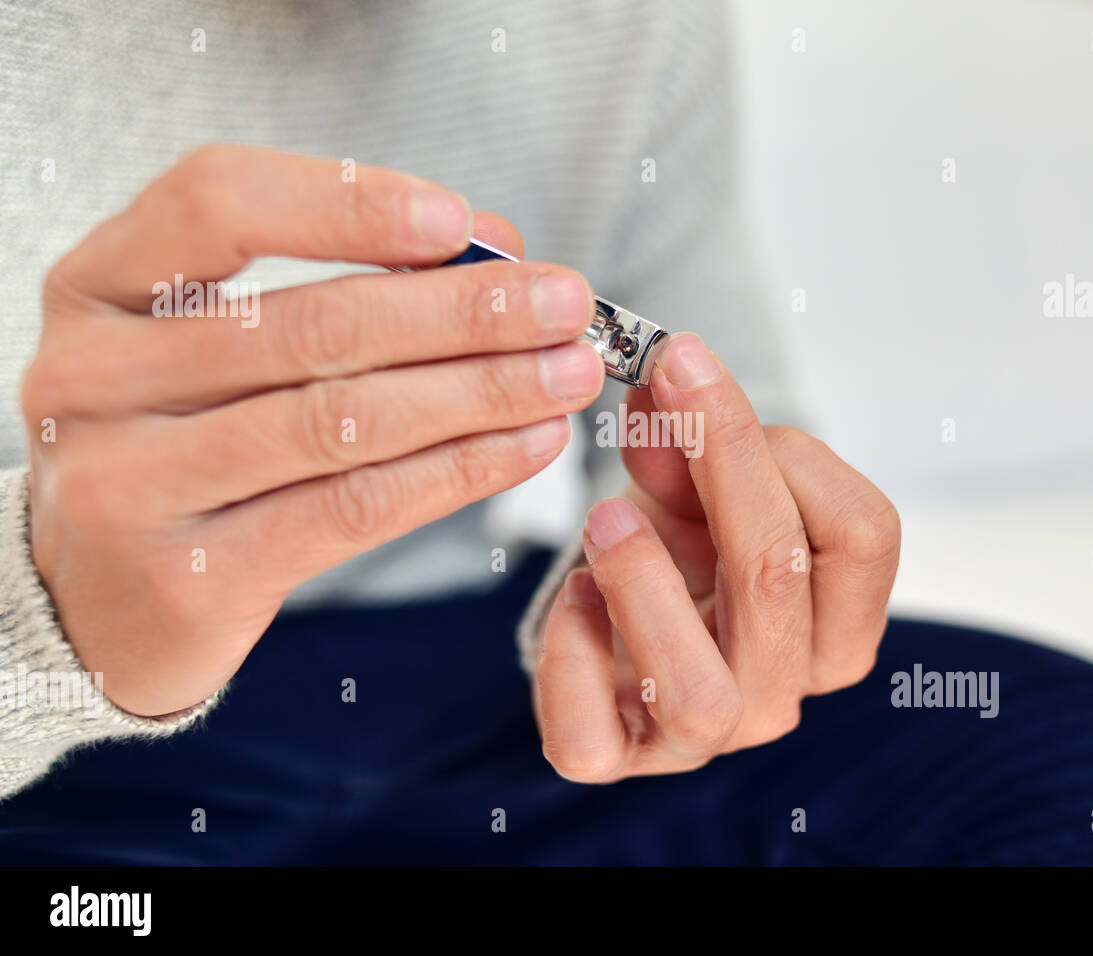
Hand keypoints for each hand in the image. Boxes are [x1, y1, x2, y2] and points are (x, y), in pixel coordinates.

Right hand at [23, 145, 604, 715]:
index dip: (349, 204)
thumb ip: (339, 283)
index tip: (462, 222)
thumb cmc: (185, 439)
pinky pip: (354, 509)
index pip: (217, 203)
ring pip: (342, 421)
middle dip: (462, 312)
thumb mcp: (223, 344)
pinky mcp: (190, 576)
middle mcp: (94, 376)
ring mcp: (129, 482)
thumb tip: (491, 248)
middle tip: (566, 306)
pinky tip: (526, 446)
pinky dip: (457, 472)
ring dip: (479, 393)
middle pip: (310, 324)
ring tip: (567, 375)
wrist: (103, 596)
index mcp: (98, 284)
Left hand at [533, 333, 900, 780]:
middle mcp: (782, 686)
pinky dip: (571, 662)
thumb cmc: (680, 546)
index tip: (694, 366)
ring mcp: (703, 733)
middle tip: (659, 394)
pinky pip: (593, 740)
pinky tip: (573, 595)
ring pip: (699, 691)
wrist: (621, 613)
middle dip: (719, 467)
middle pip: (779, 579)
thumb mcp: (693, 483)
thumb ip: (684, 441)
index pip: (862, 535)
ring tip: (605, 519)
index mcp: (835, 620)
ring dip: (645, 586)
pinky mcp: (617, 753)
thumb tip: (660, 385)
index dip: (784, 445)